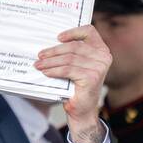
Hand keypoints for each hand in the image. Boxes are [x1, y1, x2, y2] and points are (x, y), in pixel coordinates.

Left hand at [34, 24, 111, 142]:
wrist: (82, 111)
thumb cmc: (78, 88)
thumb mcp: (77, 66)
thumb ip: (72, 53)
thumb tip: (50, 44)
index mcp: (102, 51)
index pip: (89, 31)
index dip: (73, 31)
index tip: (58, 37)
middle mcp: (103, 57)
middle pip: (74, 47)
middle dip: (54, 51)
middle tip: (40, 55)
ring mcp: (99, 68)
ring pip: (69, 58)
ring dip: (50, 62)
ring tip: (39, 65)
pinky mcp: (91, 77)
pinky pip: (67, 70)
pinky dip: (54, 70)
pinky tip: (46, 72)